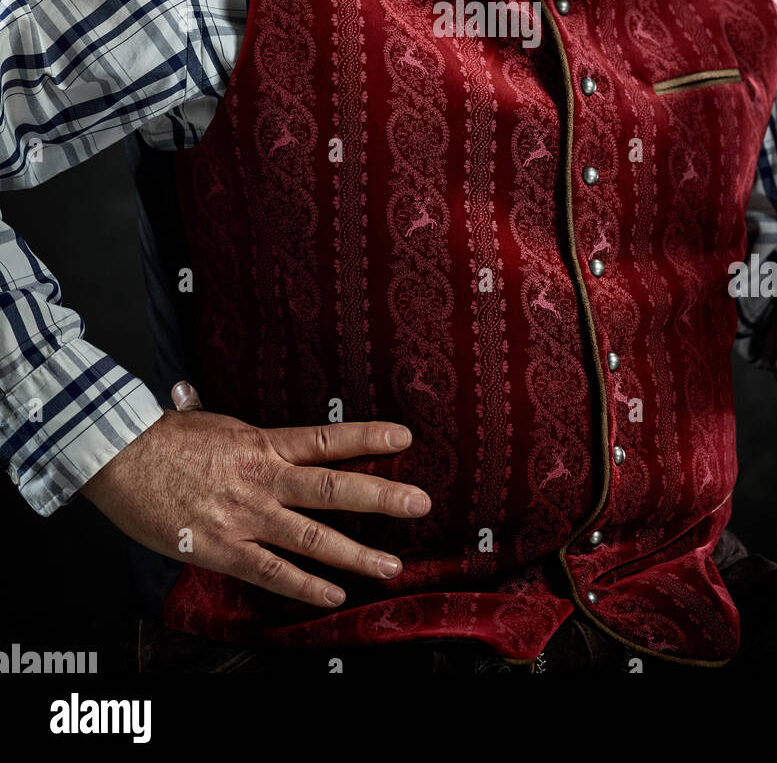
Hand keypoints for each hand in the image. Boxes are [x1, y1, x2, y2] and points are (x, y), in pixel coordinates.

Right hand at [80, 381, 430, 608]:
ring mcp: (246, 515)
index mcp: (263, 443)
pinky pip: (271, 572)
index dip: (368, 438)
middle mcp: (264, 478)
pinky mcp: (223, 547)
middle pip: (334, 488)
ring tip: (391, 565)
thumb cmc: (162, 438)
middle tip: (421, 503)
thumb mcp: (211, 421)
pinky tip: (333, 596)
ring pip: (312, 536)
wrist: (118, 456)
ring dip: (356, 553)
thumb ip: (240, 431)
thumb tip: (246, 417)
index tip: (405, 438)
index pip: (327, 439)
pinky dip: (305, 586)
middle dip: (382, 496)